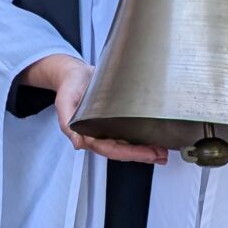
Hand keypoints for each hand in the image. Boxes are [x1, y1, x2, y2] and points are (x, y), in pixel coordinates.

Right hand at [22, 53, 167, 165]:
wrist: (74, 72)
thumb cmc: (69, 86)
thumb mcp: (64, 101)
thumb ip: (66, 123)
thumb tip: (77, 143)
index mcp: (87, 134)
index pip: (110, 149)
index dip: (129, 153)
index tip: (147, 154)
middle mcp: (99, 134)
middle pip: (122, 150)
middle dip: (142, 155)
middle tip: (161, 155)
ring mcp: (108, 128)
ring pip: (128, 144)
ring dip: (146, 150)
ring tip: (162, 152)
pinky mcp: (116, 119)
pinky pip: (130, 132)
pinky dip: (143, 137)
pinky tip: (155, 139)